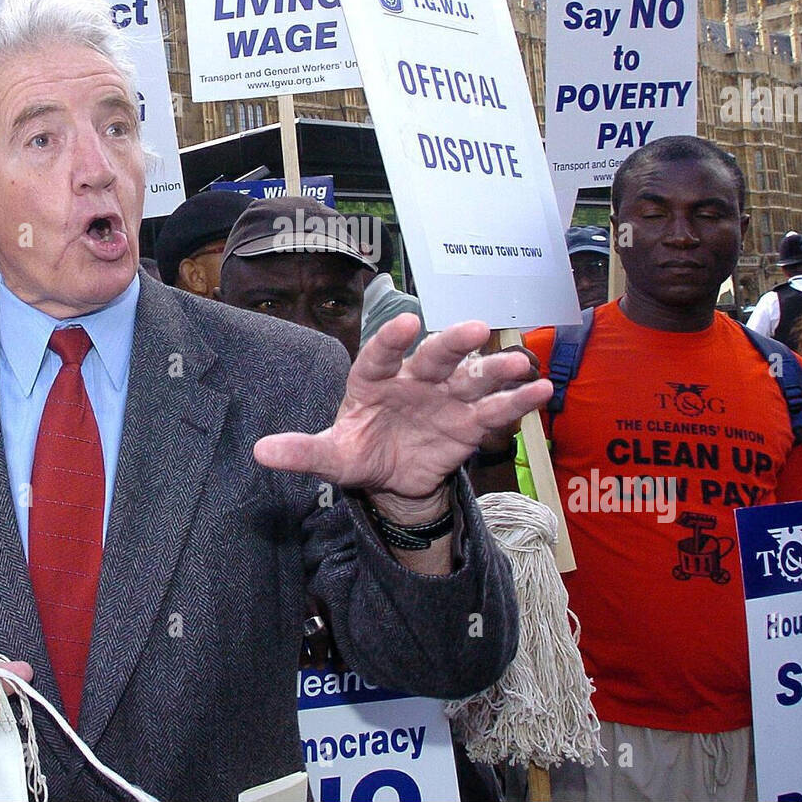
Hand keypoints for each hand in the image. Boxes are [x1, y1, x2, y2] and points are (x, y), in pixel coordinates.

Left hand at [254, 315, 552, 524]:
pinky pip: (494, 409)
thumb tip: (260, 452)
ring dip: (495, 369)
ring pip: (473, 377)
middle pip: (436, 356)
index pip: (380, 354)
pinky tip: (541, 391)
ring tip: (519, 363)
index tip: (407, 323)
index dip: (391, 338)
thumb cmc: (359, 452)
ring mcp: (445, 397)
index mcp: (373, 380)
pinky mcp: (470, 422)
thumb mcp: (330, 457)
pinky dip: (517, 400)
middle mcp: (414, 379)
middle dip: (454, 343)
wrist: (393, 478)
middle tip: (476, 329)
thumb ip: (302, 452)